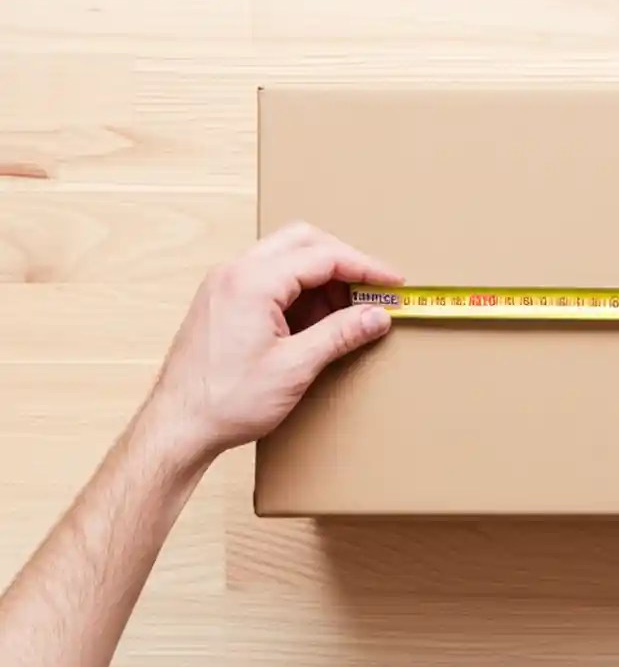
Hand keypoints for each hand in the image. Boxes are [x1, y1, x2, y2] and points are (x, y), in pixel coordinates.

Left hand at [143, 222, 402, 464]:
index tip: (393, 281)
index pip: (323, 256)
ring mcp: (226, 284)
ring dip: (323, 278)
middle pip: (304, 241)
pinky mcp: (224, 300)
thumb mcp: (295, 368)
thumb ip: (340, 335)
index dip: (366, 267)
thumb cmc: (224, 401)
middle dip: (345, 262)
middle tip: (373, 290)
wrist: (177, 426)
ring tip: (347, 315)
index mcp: (252, 281)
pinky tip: (317, 322)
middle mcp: (235, 272)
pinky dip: (300, 291)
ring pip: (287, 257)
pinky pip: (270, 278)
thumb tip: (376, 316)